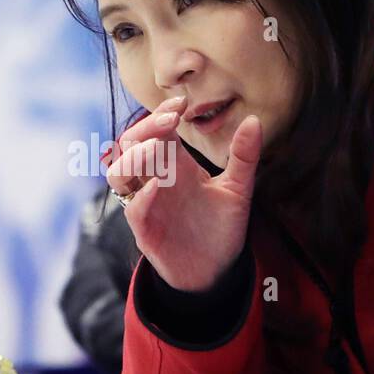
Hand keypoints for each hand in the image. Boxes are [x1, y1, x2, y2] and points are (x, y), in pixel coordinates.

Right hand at [106, 95, 261, 291]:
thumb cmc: (222, 226)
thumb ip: (243, 156)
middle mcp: (155, 180)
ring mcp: (147, 204)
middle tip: (170, 120)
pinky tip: (159, 185)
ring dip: (134, 157)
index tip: (182, 103)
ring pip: (119, 173)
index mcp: (174, 164)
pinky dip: (143, 195)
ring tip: (157, 147)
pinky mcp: (145, 231)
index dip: (162, 113)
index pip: (156, 130)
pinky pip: (133, 208)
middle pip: (131, 144)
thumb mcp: (238, 189)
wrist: (217, 270)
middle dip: (146, 128)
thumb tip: (255, 120)